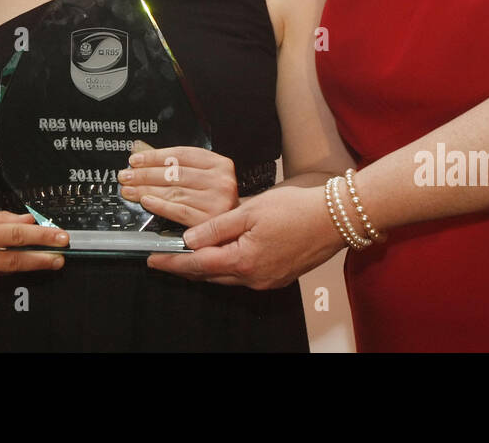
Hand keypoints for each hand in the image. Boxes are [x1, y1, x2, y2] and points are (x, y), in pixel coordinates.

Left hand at [118, 142, 237, 226]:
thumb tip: (141, 150)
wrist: (236, 226)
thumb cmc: (216, 198)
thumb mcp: (202, 175)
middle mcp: (221, 181)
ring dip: (146, 189)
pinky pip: (179, 210)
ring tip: (129, 189)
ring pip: (174, 191)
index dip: (155, 156)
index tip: (135, 159)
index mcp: (220, 164)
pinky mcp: (209, 221)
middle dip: (145, 173)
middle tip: (126, 175)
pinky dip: (159, 204)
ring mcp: (217, 201)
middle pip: (175, 173)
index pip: (181, 155)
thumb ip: (173, 163)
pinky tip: (145, 200)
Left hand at [147, 184, 346, 288]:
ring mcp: (268, 280)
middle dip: (185, 267)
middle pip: (210, 275)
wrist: (336, 217)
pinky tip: (222, 254)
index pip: (197, 265)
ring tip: (187, 254)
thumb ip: (217, 227)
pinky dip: (227, 265)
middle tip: (163, 258)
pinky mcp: (278, 276)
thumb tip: (189, 239)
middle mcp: (254, 278)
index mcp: (244, 261)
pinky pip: (243, 274)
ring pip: (227, 276)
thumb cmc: (296, 209)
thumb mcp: (250, 211)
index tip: (152, 260)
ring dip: (206, 267)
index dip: (172, 263)